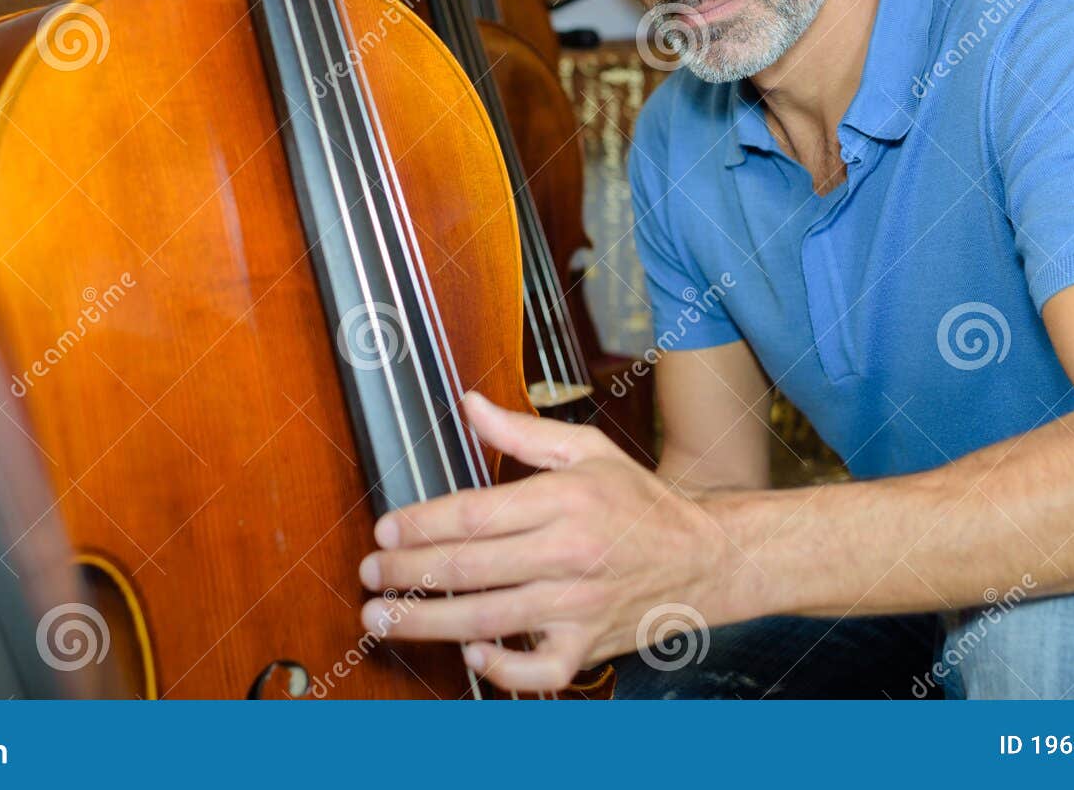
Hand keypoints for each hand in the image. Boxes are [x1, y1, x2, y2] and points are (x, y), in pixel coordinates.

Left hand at [358, 390, 730, 691]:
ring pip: (488, 618)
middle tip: (369, 576)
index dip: (420, 524)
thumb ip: (521, 430)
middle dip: (407, 573)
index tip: (384, 531)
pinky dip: (501, 669)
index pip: (474, 513)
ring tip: (383, 618)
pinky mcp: (588, 645)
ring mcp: (577, 603)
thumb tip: (468, 402)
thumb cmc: (639, 501)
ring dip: (427, 621)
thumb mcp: (585, 450)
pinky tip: (470, 652)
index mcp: (563, 499)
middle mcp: (568, 552)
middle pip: (469, 566)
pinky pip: (537, 670)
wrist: (704, 555)